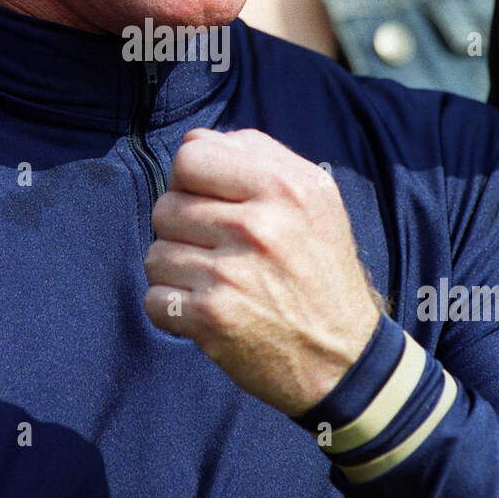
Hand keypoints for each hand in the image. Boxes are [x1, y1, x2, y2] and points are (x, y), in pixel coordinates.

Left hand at [142, 128, 380, 415]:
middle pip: (166, 206)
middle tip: (218, 252)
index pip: (189, 156)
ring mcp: (232, 273)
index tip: (210, 204)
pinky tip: (206, 312)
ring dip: (177, 272)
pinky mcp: (212, 318)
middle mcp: (259, 226)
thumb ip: (258, 155)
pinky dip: (173, 310)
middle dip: (182, 230)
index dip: (190, 180)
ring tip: (216, 283)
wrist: (344, 358)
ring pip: (155, 253)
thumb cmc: (321, 271)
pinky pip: (154, 298)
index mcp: (284, 187)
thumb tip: (192, 139)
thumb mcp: (315, 199)